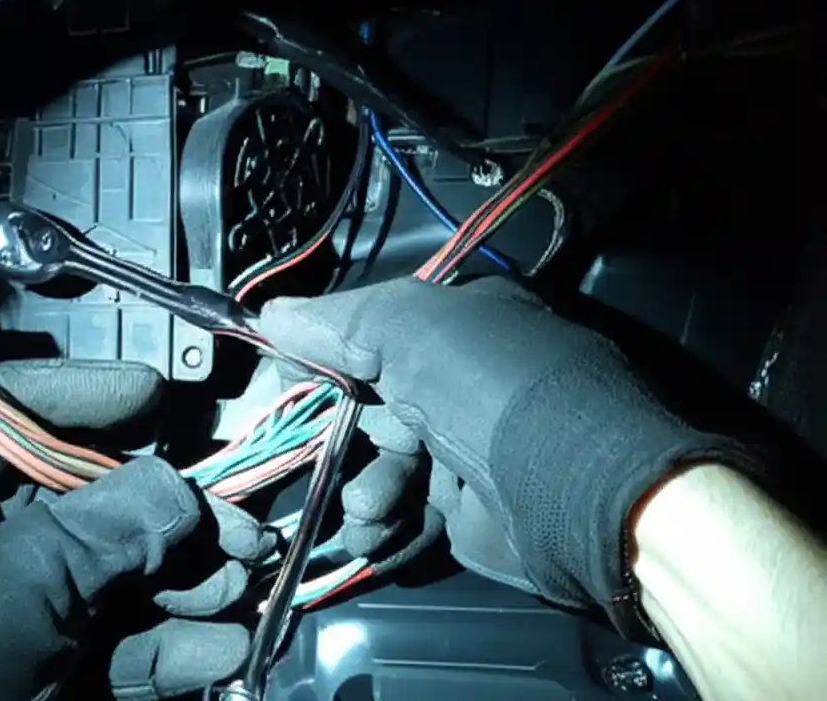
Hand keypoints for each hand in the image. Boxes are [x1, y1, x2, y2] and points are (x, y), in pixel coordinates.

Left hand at [0, 360, 273, 700]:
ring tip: (240, 587)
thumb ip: (98, 534)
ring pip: (105, 578)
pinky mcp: (27, 676)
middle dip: (165, 513)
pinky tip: (214, 649)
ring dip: (179, 583)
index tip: (152, 394)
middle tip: (238, 527)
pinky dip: (163, 648)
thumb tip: (172, 491)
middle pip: (79, 499)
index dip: (78, 394)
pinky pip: (105, 646)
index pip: (1, 409)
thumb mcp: (0, 590)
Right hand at [257, 278, 757, 636]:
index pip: (374, 329)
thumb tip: (272, 316)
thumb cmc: (494, 393)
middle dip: (338, 430)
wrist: (578, 495)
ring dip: (365, 488)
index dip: (324, 348)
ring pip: (387, 464)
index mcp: (463, 323)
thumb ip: (338, 323)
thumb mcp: (409, 332)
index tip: (280, 370)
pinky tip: (373, 534)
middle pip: (374, 401)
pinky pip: (409, 513)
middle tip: (313, 447)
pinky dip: (385, 526)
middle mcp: (467, 381)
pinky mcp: (470, 510)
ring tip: (369, 507)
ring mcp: (470, 448)